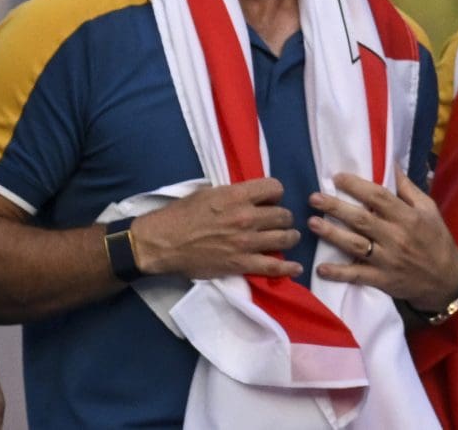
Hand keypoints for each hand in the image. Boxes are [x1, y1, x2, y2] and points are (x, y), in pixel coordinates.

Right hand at [133, 177, 302, 280]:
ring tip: (286, 238)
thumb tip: (251, 196)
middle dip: (282, 217)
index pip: (275, 188)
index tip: (270, 200)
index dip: (275, 194)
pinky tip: (295, 268)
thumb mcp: (209, 193)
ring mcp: (246, 242)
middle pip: (283, 214)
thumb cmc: (181, 215)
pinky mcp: (241, 264)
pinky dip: (287, 268)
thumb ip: (234, 193)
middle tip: (276, 222)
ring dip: (288, 237)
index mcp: (238, 196)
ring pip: (284, 238)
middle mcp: (247, 217)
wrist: (161, 243)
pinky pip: (273, 267)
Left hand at [310, 169, 457, 312]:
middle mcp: (396, 237)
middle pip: (362, 219)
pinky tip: (320, 268)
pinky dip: (338, 272)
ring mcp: (387, 260)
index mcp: (408, 217)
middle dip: (336, 207)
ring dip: (332, 234)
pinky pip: (357, 275)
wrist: (444, 279)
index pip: (379, 197)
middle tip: (314, 198)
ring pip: (355, 245)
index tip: (337, 177)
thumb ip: (408, 189)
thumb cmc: (436, 239)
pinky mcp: (382, 279)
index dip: (357, 186)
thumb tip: (392, 165)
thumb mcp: (429, 209)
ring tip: (312, 223)